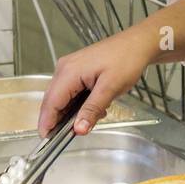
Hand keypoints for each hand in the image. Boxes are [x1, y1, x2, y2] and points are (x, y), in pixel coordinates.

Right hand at [37, 31, 152, 136]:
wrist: (137, 44)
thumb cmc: (126, 60)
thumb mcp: (110, 88)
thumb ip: (92, 109)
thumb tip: (79, 129)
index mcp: (69, 72)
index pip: (51, 102)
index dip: (47, 122)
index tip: (47, 139)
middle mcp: (64, 68)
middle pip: (53, 100)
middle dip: (58, 120)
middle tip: (68, 136)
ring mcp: (70, 68)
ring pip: (62, 97)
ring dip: (72, 112)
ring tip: (90, 119)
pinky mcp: (77, 70)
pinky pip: (71, 91)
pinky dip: (78, 104)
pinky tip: (94, 108)